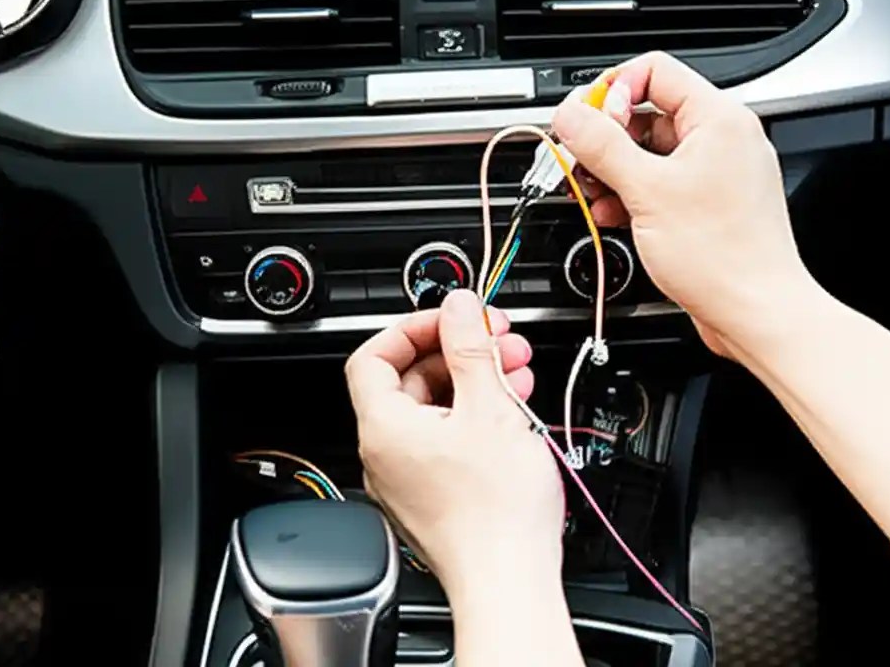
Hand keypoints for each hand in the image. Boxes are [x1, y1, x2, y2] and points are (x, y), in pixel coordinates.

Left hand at [345, 290, 565, 595]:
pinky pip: (444, 441)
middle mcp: (385, 454)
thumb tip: (458, 308)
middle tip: (499, 341)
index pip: (373, 356)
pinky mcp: (432, 497)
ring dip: (473, 382)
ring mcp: (407, 479)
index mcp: (384, 428)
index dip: (412, 328)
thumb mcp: (490, 409)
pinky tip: (512, 412)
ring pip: (433, 410)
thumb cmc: (496, 512)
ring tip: (516, 374)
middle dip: (458, 352)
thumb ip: (470, 348)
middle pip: (409, 380)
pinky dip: (474, 418)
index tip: (452, 317)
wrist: (510, 581)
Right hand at [552, 52, 817, 358]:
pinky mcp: (712, 204)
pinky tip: (614, 214)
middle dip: (606, 138)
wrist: (757, 313)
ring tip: (593, 194)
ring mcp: (719, 172)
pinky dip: (634, 194)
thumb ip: (602, 146)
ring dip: (615, 170)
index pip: (653, 71)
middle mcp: (723, 138)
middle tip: (579, 162)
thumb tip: (570, 114)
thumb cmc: (724, 257)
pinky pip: (664, 183)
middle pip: (647, 113)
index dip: (611, 91)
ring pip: (652, 152)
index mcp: (717, 119)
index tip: (584, 123)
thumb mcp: (646, 191)